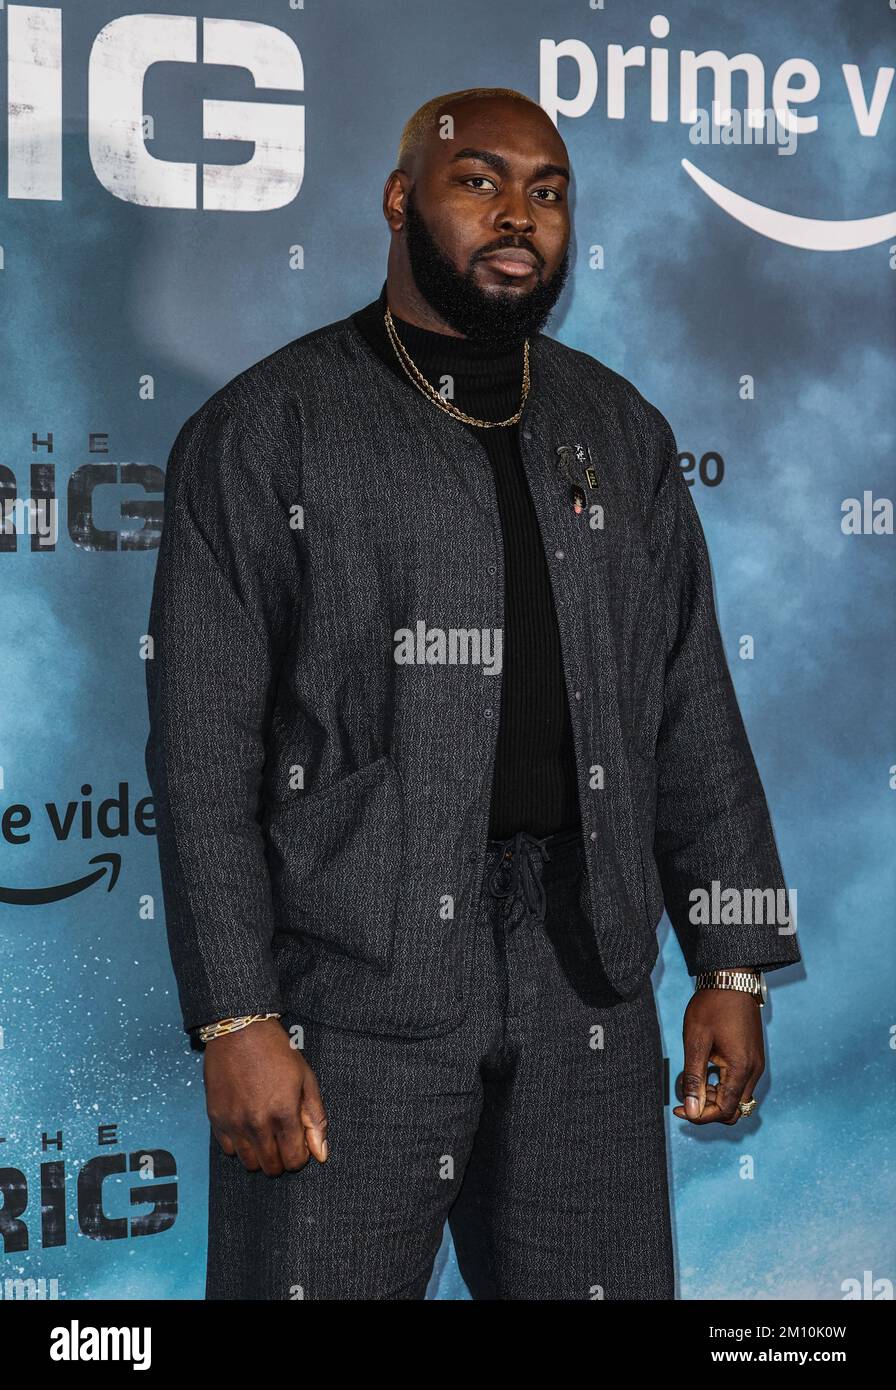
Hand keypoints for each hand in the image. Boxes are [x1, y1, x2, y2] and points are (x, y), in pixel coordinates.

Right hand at [203, 1017, 328, 1173]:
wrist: (239, 1030)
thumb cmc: (277, 1052)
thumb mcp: (306, 1079)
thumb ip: (315, 1119)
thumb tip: (321, 1154)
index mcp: (284, 1113)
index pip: (294, 1160)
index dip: (300, 1155)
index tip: (299, 1142)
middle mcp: (257, 1123)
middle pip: (272, 1167)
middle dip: (282, 1158)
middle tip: (283, 1138)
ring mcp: (234, 1123)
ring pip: (249, 1163)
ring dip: (260, 1155)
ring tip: (265, 1133)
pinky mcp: (216, 1118)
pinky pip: (228, 1150)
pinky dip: (239, 1145)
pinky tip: (247, 1126)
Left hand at [673, 988, 763, 1124]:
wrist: (731, 979)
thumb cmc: (712, 1007)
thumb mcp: (696, 1042)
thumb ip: (694, 1078)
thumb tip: (692, 1111)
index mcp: (741, 1069)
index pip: (724, 1111)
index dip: (700, 1116)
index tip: (679, 1108)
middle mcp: (754, 1071)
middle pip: (734, 1110)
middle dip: (708, 1109)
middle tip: (686, 1093)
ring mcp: (756, 1064)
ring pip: (738, 1098)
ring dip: (715, 1097)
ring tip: (693, 1079)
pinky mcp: (753, 1058)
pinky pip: (740, 1084)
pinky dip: (722, 1086)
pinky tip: (704, 1070)